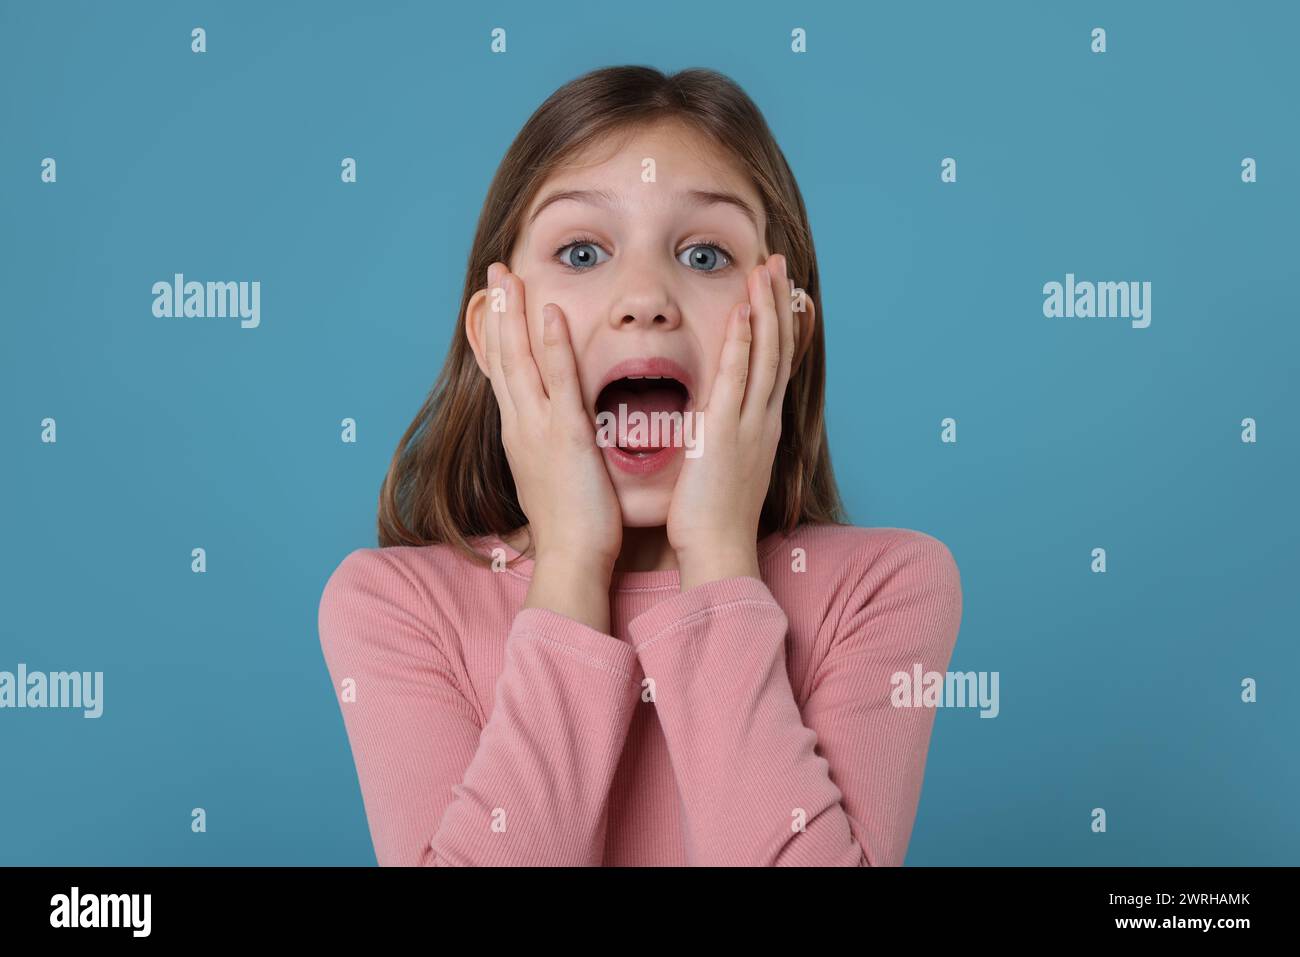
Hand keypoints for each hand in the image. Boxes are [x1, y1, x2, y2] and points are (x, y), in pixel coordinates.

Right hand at [483, 262, 622, 626]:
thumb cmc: (572, 526)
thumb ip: (553, 449)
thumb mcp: (555, 477)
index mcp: (520, 434)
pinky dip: (551, 346)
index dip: (496, 335)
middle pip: (502, 358)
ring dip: (513, 315)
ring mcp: (539, 430)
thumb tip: (556, 437)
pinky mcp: (566, 437)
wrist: (572, 560)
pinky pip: (557, 382)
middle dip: (497, 312)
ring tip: (506, 276)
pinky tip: (550, 314)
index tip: (492, 302)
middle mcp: (521, 426)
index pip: (503, 374)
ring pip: (520, 361)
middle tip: (493, 272)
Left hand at [666, 254, 796, 590]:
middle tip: (778, 263)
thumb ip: (718, 438)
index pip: (774, 364)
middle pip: (777, 348)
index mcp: (760, 426)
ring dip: (765, 307)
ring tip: (766, 268)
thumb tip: (709, 420)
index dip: (779, 324)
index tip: (780, 292)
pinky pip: (737, 378)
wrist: (718, 552)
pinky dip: (743, 342)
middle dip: (778, 302)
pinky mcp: (725, 433)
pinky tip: (743, 311)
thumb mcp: (720, 468)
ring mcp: (749, 424)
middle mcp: (762, 419)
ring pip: (764, 354)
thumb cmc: (712, 518)